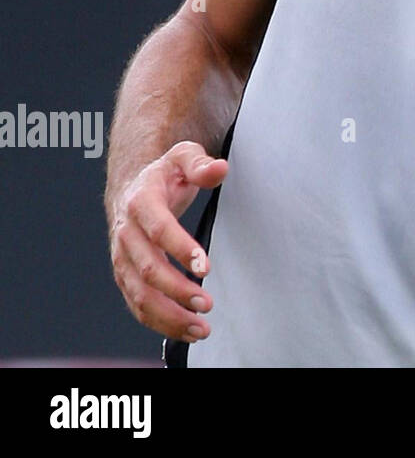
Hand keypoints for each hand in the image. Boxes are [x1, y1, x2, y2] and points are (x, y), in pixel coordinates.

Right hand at [108, 141, 227, 341]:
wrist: (134, 187)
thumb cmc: (164, 174)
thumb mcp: (183, 156)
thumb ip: (201, 163)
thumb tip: (219, 169)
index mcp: (140, 202)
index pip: (159, 229)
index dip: (181, 248)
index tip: (205, 267)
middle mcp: (126, 233)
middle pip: (148, 269)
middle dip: (178, 290)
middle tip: (208, 304)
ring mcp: (123, 258)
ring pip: (140, 295)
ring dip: (169, 315)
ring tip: (202, 327)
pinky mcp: (125, 276)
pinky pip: (137, 305)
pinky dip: (160, 322)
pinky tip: (187, 331)